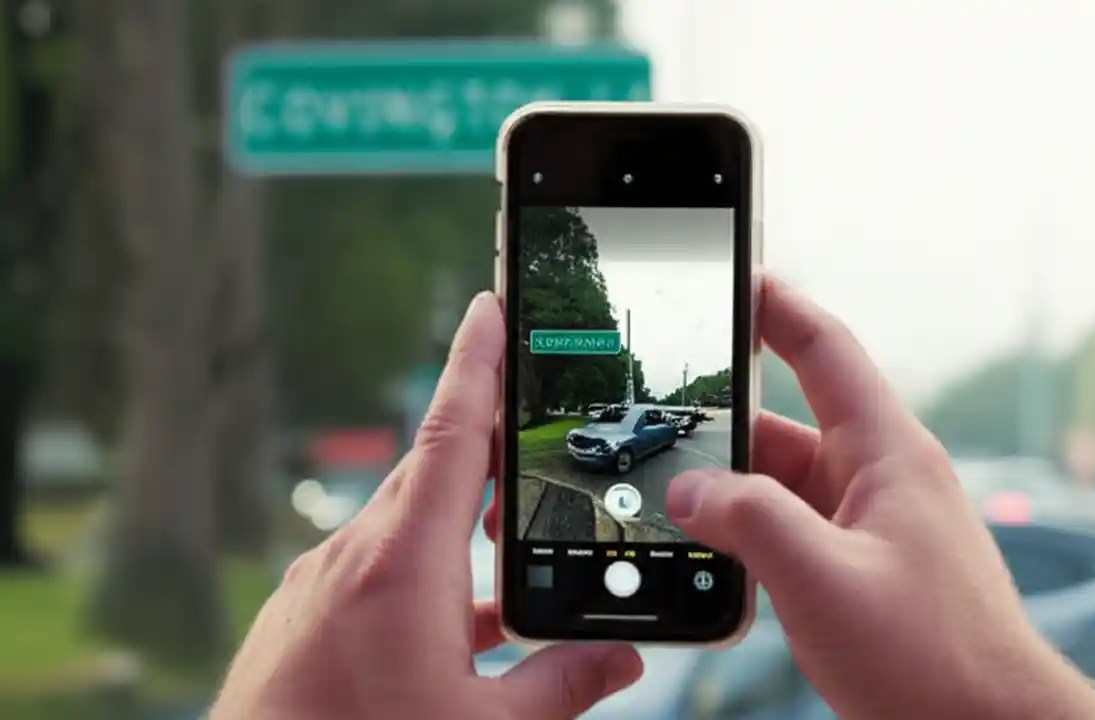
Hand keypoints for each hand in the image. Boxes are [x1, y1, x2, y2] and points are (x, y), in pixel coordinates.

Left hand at [211, 293, 641, 719]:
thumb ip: (562, 686)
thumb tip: (621, 658)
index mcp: (404, 565)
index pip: (453, 433)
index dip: (477, 362)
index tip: (490, 305)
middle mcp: (354, 557)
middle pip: (433, 475)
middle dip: (488, 453)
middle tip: (533, 440)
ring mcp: (318, 584)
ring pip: (404, 527)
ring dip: (457, 529)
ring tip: (506, 550)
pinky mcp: (300, 615)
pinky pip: (373, 568)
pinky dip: (422, 576)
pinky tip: (453, 625)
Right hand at [662, 276, 1094, 719]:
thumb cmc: (937, 661)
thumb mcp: (827, 584)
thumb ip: (752, 525)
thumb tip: (689, 490)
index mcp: (888, 455)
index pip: (825, 352)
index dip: (776, 305)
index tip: (730, 275)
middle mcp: (879, 479)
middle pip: (785, 424)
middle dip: (722, 425)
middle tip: (659, 422)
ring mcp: (869, 525)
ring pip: (782, 484)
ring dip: (732, 493)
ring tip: (675, 501)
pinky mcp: (859, 567)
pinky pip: (791, 530)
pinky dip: (750, 535)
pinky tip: (716, 558)